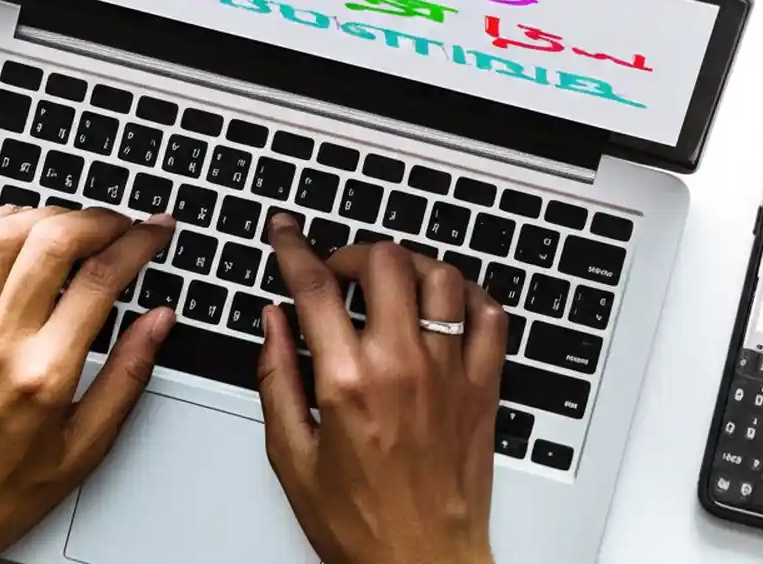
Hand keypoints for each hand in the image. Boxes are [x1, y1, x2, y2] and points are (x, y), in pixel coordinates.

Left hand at [0, 206, 176, 563]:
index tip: (157, 231)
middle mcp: (0, 342)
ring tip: (78, 223)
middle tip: (124, 224)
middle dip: (99, 219)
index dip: (139, 242)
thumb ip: (128, 376)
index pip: (101, 280)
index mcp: (45, 374)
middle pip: (52, 242)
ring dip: (49, 215)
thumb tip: (159, 323)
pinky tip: (19, 226)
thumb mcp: (85, 448)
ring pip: (3, 235)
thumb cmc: (1, 492)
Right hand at [259, 215, 507, 563]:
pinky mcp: (483, 385)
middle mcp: (403, 367)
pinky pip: (489, 315)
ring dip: (410, 264)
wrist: (423, 563)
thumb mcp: (292, 457)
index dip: (294, 246)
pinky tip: (445, 302)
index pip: (315, 286)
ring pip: (440, 276)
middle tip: (339, 270)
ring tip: (390, 280)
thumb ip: (277, 378)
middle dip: (353, 252)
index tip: (285, 232)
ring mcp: (449, 372)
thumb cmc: (360, 524)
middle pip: (384, 262)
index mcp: (346, 383)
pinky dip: (469, 294)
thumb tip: (273, 321)